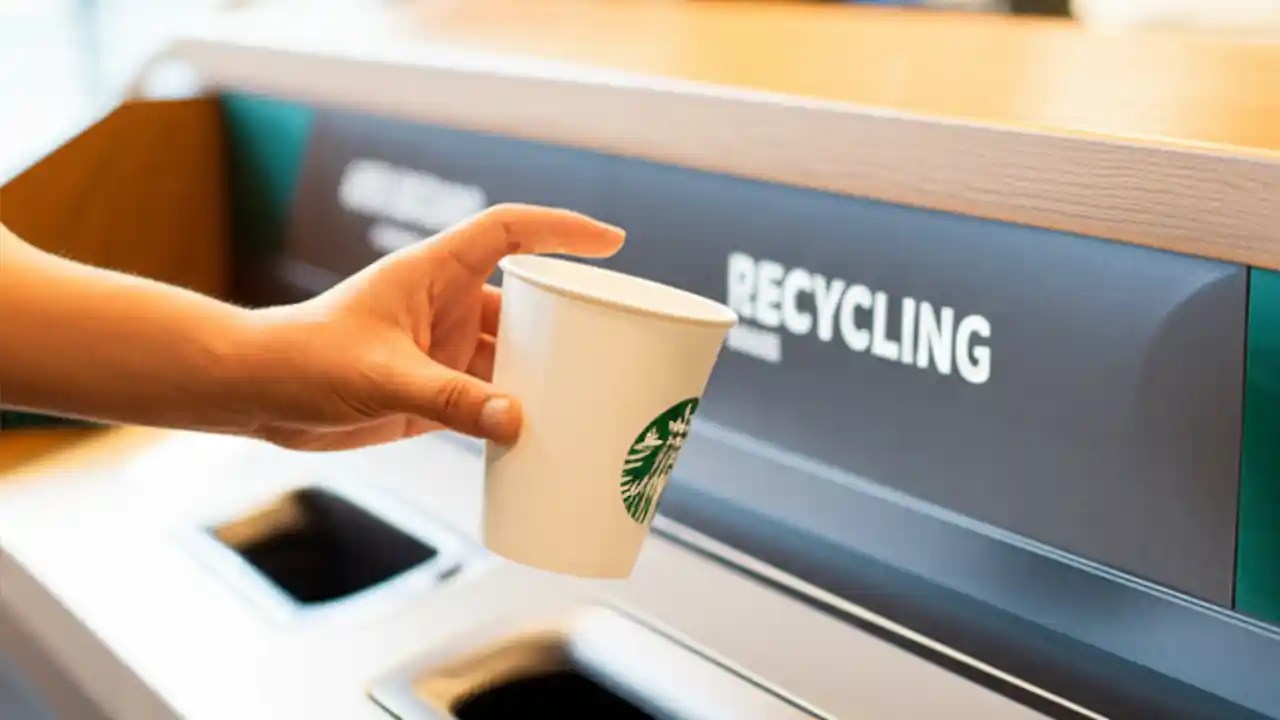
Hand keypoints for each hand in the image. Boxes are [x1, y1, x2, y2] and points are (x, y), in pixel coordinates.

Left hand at [231, 204, 623, 450]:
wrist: (255, 393)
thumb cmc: (303, 357)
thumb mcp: (382, 376)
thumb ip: (449, 399)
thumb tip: (518, 421)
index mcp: (434, 273)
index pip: (510, 232)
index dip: (562, 231)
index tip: (612, 243)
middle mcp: (445, 306)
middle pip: (524, 302)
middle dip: (568, 317)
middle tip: (618, 337)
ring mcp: (440, 349)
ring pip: (511, 356)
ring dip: (544, 375)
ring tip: (591, 398)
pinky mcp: (431, 392)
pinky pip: (489, 399)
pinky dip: (515, 415)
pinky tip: (543, 436)